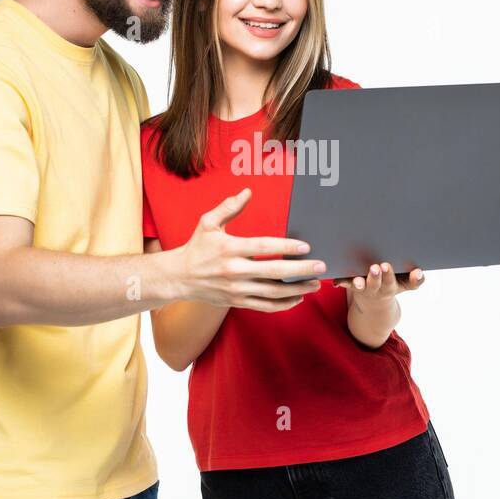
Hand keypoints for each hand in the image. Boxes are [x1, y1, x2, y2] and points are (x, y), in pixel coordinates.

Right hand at [174, 188, 326, 311]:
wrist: (179, 278)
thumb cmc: (197, 247)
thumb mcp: (208, 223)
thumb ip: (229, 207)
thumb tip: (247, 192)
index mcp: (229, 248)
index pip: (263, 247)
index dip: (286, 246)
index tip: (306, 247)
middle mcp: (234, 271)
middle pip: (273, 272)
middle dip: (300, 270)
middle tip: (320, 267)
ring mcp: (237, 289)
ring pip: (273, 293)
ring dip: (297, 290)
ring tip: (315, 284)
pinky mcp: (237, 302)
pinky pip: (265, 306)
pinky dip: (283, 305)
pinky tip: (297, 298)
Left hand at [336, 262, 425, 310]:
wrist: (374, 307)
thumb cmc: (392, 286)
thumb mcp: (405, 285)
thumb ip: (416, 280)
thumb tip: (419, 272)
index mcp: (389, 286)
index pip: (391, 281)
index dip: (389, 274)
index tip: (386, 265)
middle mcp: (375, 288)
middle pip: (375, 283)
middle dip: (375, 276)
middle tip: (375, 267)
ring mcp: (362, 288)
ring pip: (359, 286)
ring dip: (358, 283)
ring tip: (359, 280)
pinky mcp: (350, 286)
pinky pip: (344, 284)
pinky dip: (341, 281)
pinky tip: (336, 280)